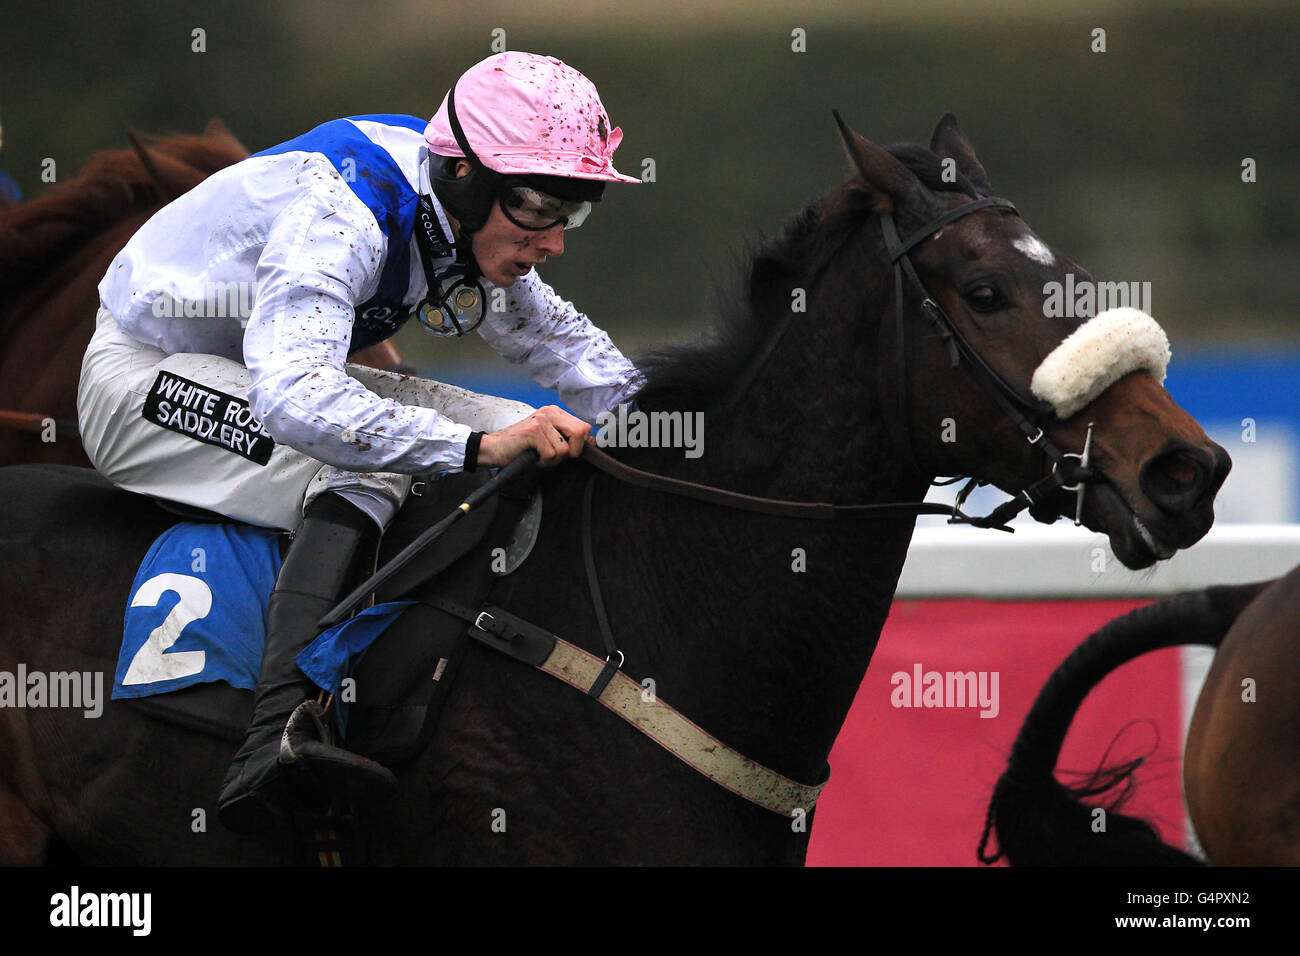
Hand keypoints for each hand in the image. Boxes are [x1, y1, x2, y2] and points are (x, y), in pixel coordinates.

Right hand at [477, 405, 591, 467]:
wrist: (494, 449)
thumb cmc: (522, 447)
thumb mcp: (549, 441)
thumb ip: (569, 439)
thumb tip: (593, 442)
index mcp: (555, 412)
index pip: (584, 427)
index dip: (579, 445)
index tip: (567, 452)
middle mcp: (550, 412)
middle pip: (580, 433)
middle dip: (570, 452)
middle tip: (553, 455)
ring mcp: (541, 420)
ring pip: (564, 449)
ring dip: (552, 460)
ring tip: (538, 454)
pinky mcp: (533, 431)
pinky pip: (551, 454)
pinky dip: (542, 462)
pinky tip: (532, 456)